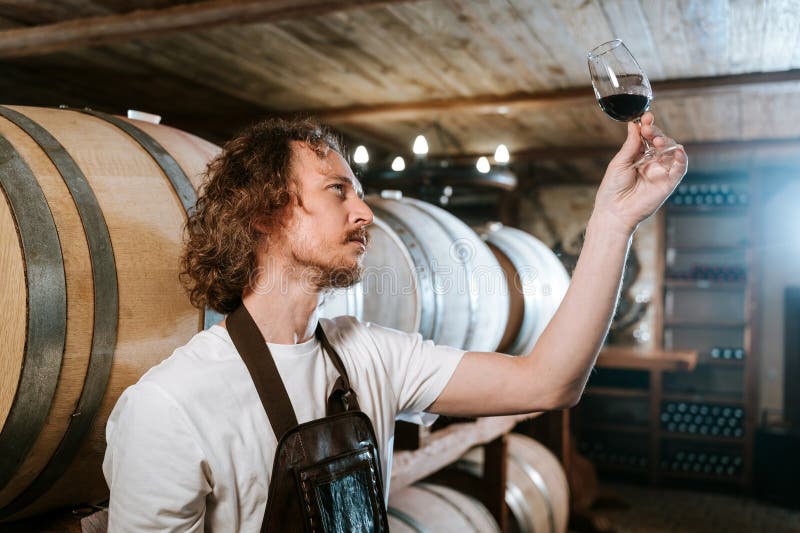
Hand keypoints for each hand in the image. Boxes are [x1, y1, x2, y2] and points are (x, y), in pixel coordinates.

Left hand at [594, 112, 687, 234]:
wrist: (614, 211)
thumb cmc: (612, 189)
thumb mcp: (620, 162)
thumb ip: (631, 144)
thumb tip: (635, 124)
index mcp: (638, 157)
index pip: (647, 137)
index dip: (648, 126)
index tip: (645, 117)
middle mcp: (651, 163)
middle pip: (660, 141)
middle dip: (655, 132)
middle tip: (647, 128)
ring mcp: (660, 172)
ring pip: (671, 151)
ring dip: (667, 142)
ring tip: (656, 140)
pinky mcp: (668, 183)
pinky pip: (680, 168)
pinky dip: (682, 158)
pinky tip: (677, 150)